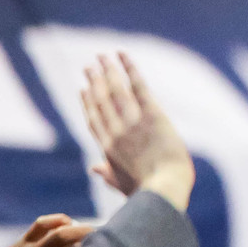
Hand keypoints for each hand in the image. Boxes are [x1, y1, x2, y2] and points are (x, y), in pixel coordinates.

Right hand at [81, 53, 194, 211]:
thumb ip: (108, 174)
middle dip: (94, 82)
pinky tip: (122, 55)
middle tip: (89, 66)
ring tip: (102, 56)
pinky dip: (129, 68)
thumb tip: (94, 169)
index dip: (87, 102)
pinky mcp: (151, 115)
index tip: (83, 89)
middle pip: (100, 101)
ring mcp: (131, 122)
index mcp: (107, 149)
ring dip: (107, 71)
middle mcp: (114, 132)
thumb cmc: (147, 192)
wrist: (164, 188)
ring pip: (115, 90)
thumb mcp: (123, 185)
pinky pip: (138, 86)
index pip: (93, 120)